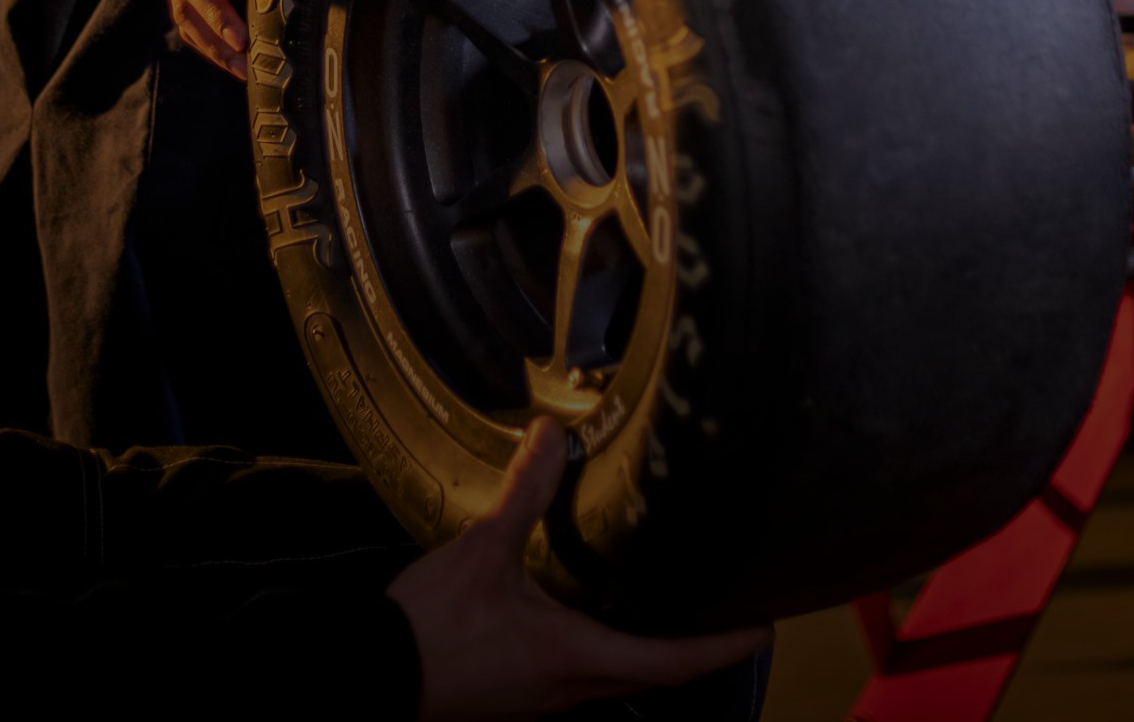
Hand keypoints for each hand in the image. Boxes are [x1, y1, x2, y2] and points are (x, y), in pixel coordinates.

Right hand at [391, 419, 766, 719]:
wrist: (369, 676)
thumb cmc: (429, 629)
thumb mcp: (482, 552)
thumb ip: (524, 494)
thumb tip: (553, 436)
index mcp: (578, 657)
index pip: (676, 662)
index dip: (726, 645)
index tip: (764, 625)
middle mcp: (571, 688)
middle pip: (656, 674)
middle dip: (696, 645)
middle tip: (726, 608)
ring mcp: (544, 698)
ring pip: (618, 677)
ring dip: (651, 649)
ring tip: (672, 606)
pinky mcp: (519, 694)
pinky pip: (581, 676)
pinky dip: (608, 648)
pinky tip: (594, 616)